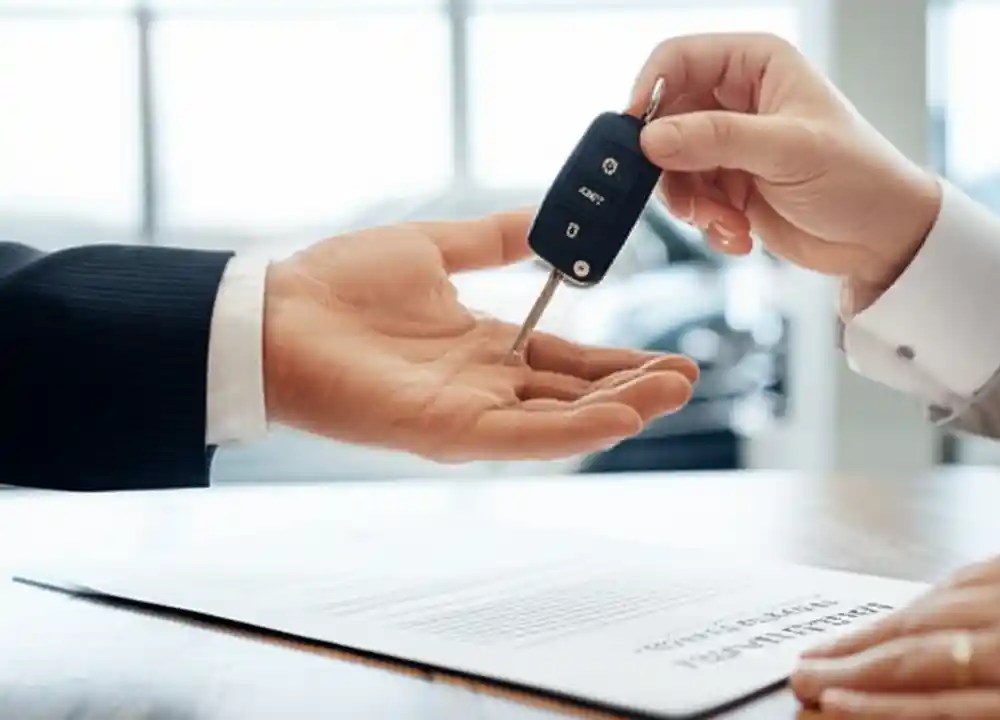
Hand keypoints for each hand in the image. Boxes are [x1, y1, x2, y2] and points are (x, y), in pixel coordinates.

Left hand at [262, 210, 697, 461]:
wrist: (274, 313)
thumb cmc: (338, 284)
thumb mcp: (433, 247)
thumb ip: (491, 240)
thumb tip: (543, 220)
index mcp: (483, 347)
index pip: (567, 361)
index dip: (618, 360)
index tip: (668, 356)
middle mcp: (483, 386)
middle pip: (575, 394)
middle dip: (634, 388)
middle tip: (688, 378)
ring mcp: (468, 413)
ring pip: (559, 420)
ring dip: (619, 409)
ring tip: (672, 394)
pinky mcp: (446, 432)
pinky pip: (521, 436)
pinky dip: (572, 430)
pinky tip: (619, 418)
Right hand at [629, 33, 941, 309]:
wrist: (883, 238)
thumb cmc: (858, 177)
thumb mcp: (787, 151)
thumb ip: (716, 140)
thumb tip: (652, 138)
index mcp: (756, 64)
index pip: (678, 59)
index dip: (649, 91)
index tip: (636, 134)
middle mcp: (738, 99)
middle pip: (665, 118)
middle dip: (670, 164)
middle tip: (684, 198)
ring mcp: (731, 145)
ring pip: (671, 165)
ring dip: (691, 201)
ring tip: (726, 221)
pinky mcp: (729, 186)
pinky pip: (689, 199)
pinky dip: (707, 222)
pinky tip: (739, 233)